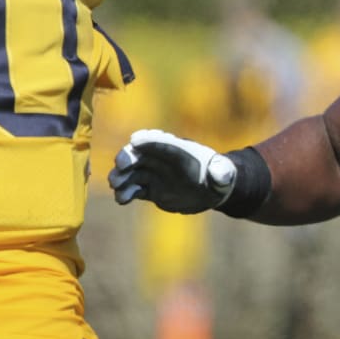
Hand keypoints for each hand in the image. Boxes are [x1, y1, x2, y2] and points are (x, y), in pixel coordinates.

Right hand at [108, 129, 236, 213]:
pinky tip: (122, 199)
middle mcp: (162, 159)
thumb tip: (220, 172)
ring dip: (121, 177)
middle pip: (139, 154)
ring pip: (132, 173)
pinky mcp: (151, 189)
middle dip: (128, 157)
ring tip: (116, 186)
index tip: (136, 140)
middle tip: (121, 166)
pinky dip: (126, 193)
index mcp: (178, 149)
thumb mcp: (223, 174)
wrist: (211, 191)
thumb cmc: (218, 176)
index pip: (161, 140)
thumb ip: (221, 172)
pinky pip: (134, 189)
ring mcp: (154, 174)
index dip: (148, 139)